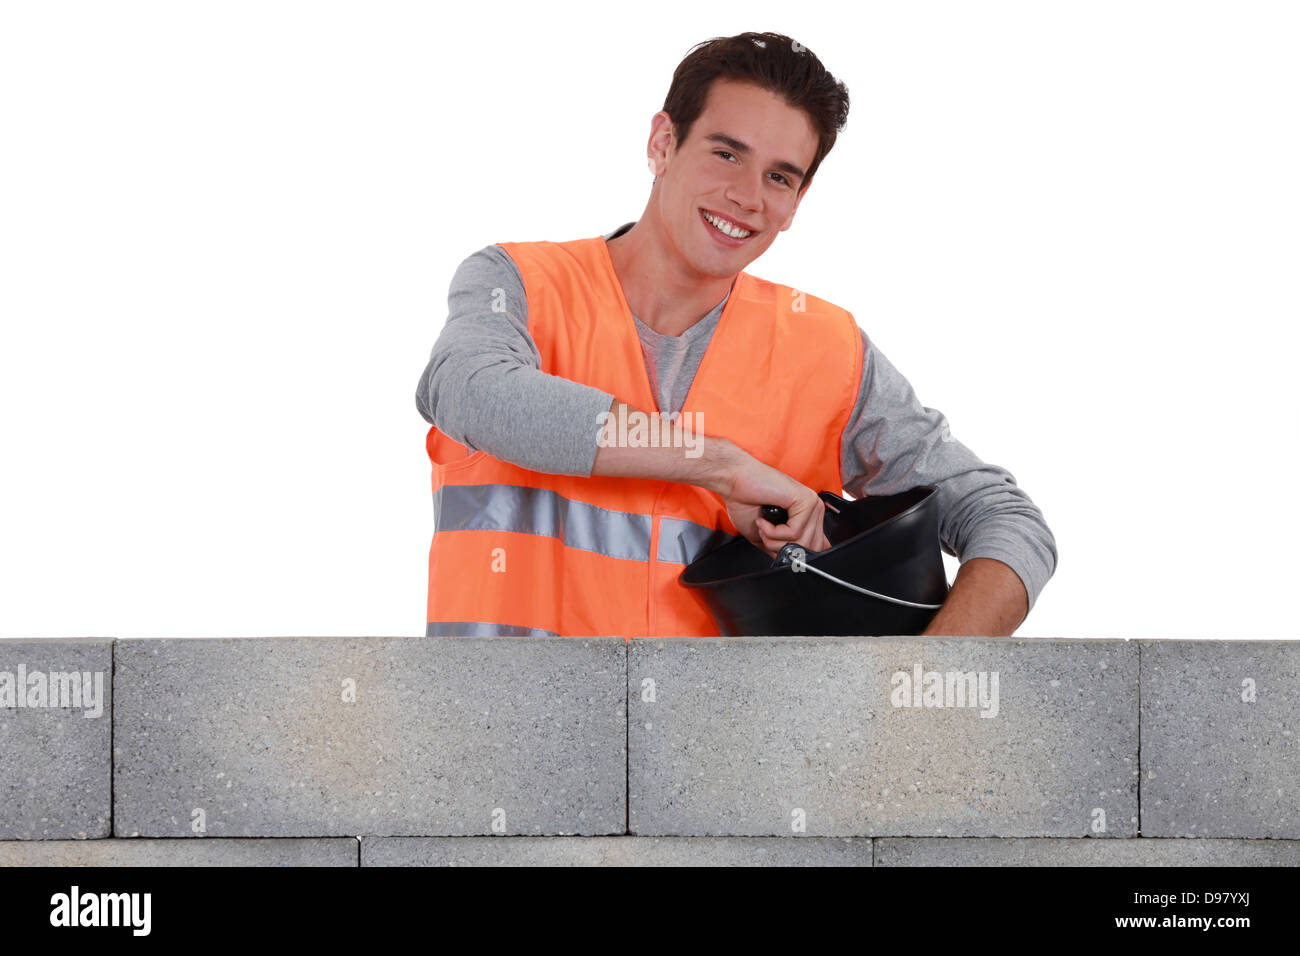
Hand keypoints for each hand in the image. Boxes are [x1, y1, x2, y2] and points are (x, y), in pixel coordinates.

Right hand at [713, 442, 830, 556]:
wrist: (734, 481)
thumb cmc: (746, 501)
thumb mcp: (766, 536)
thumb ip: (783, 548)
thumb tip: (792, 564)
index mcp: (807, 515)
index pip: (816, 546)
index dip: (794, 553)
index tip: (772, 545)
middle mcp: (813, 508)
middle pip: (810, 548)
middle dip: (781, 549)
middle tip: (764, 536)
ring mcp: (812, 504)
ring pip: (802, 543)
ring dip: (775, 541)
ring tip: (763, 528)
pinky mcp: (805, 500)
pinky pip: (794, 532)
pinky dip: (773, 532)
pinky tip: (763, 521)